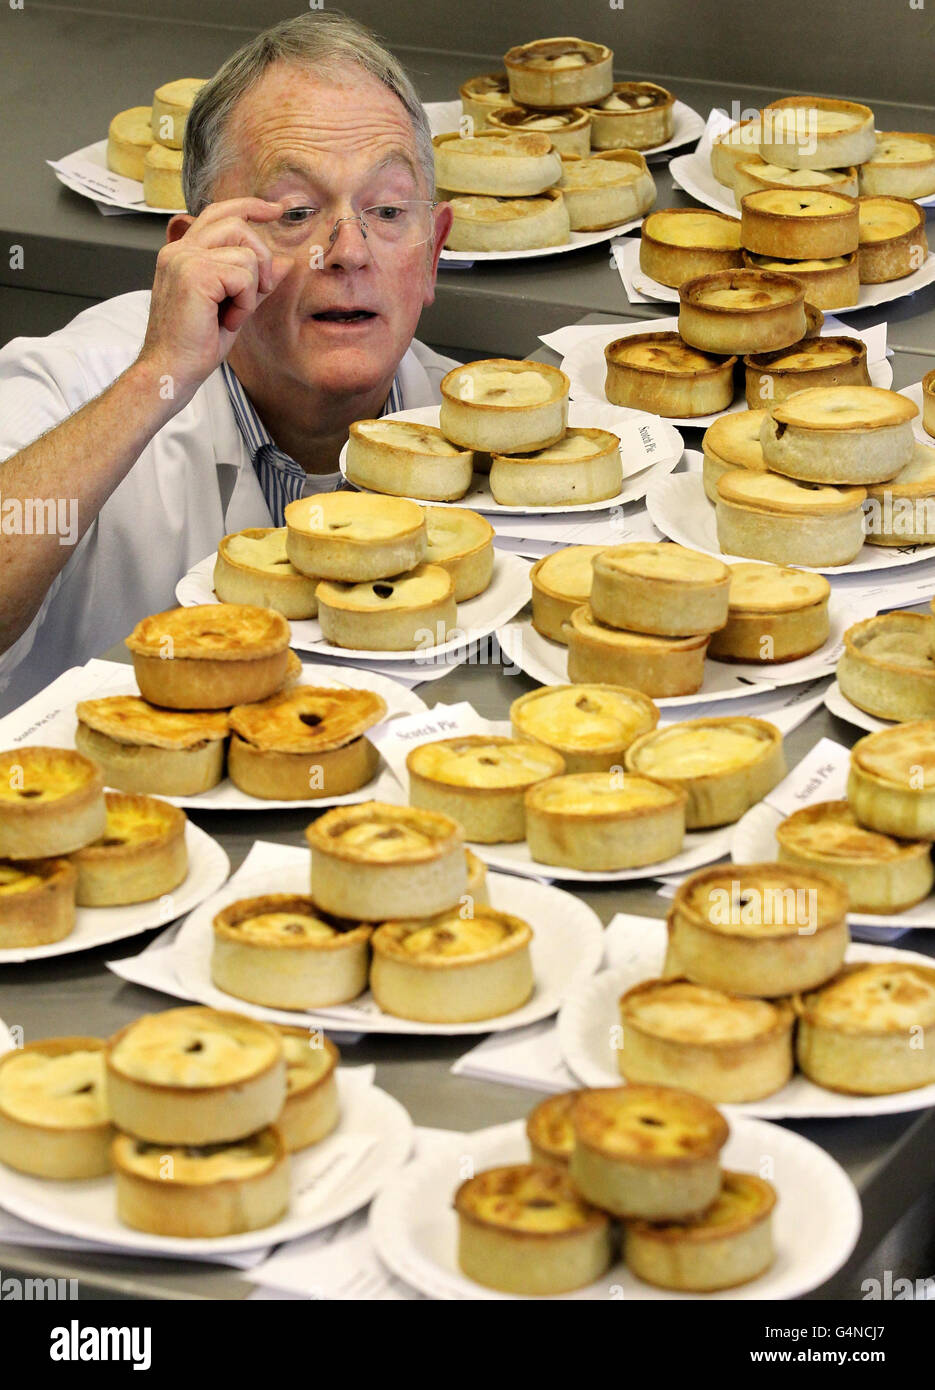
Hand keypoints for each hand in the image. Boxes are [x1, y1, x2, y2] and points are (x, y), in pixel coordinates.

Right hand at [136, 198, 291, 402]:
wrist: (171, 370)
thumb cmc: (195, 345)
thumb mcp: (234, 307)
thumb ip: (255, 281)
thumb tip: (285, 261)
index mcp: (183, 252)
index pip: (219, 212)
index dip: (250, 206)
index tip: (277, 210)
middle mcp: (180, 249)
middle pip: (237, 224)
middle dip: (261, 257)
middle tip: (258, 291)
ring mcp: (184, 259)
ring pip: (245, 252)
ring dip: (250, 289)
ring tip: (232, 314)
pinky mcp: (194, 274)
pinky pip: (243, 276)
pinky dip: (244, 303)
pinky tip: (227, 320)